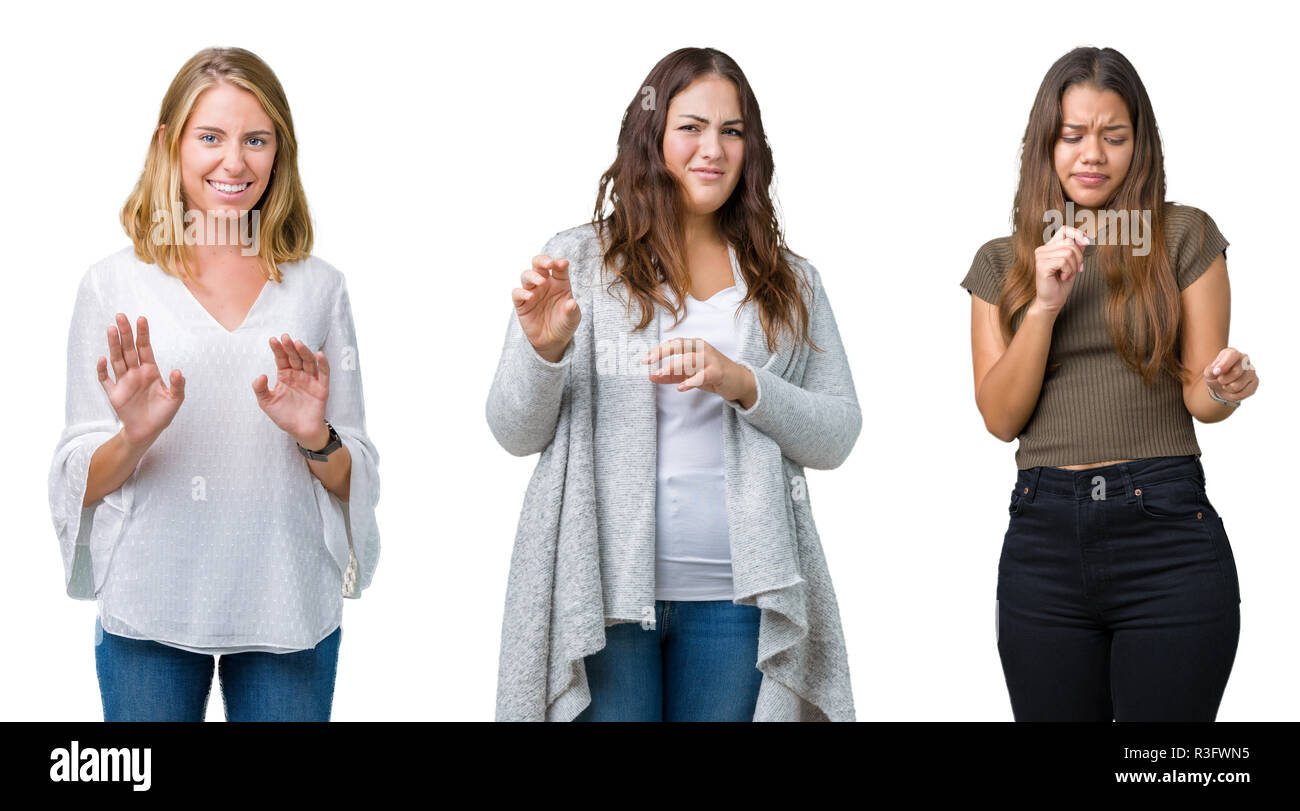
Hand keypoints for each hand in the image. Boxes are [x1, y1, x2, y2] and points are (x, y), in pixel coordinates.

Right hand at [97, 313, 185, 447]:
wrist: (148, 431)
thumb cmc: (163, 413)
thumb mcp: (175, 399)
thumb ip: (178, 385)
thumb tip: (178, 371)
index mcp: (151, 370)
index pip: (145, 348)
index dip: (143, 334)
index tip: (141, 318)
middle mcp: (135, 372)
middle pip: (129, 349)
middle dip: (125, 333)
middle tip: (120, 316)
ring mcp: (124, 382)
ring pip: (117, 359)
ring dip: (114, 345)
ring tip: (111, 329)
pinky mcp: (114, 394)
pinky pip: (106, 380)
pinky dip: (103, 370)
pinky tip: (102, 359)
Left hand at [252, 333, 330, 446]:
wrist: (300, 431)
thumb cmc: (284, 416)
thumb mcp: (266, 403)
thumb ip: (260, 389)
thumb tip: (261, 375)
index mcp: (285, 376)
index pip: (281, 359)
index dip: (278, 350)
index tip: (273, 340)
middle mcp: (298, 375)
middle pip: (295, 357)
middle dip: (290, 347)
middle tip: (285, 337)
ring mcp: (311, 380)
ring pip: (308, 362)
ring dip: (304, 352)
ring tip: (298, 343)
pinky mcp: (322, 387)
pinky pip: (323, 373)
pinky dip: (323, 364)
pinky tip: (319, 354)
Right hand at [512, 255, 579, 362]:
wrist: (552, 342)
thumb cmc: (564, 324)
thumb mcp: (572, 319)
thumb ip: (572, 311)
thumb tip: (571, 303)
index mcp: (560, 283)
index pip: (559, 267)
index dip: (560, 263)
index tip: (563, 264)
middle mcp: (545, 284)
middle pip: (539, 264)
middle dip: (542, 260)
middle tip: (548, 264)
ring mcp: (532, 292)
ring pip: (527, 275)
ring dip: (533, 276)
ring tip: (541, 282)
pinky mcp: (522, 303)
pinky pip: (517, 293)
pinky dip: (521, 293)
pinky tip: (530, 297)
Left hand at [642, 337, 756, 405]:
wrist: (738, 381)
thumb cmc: (712, 374)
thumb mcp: (689, 374)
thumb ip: (670, 375)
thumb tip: (650, 376)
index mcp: (694, 345)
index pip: (673, 343)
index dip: (658, 350)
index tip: (644, 360)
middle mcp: (702, 348)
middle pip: (679, 345)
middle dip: (661, 352)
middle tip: (648, 362)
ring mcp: (710, 359)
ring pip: (689, 359)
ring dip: (672, 366)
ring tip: (659, 374)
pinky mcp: (718, 372)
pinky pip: (702, 375)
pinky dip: (690, 381)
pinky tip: (680, 387)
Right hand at [1033, 226, 1089, 313]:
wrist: (1052, 301)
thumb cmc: (1061, 283)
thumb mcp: (1073, 263)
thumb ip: (1076, 250)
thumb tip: (1084, 238)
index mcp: (1049, 247)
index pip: (1064, 230)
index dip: (1077, 234)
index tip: (1087, 242)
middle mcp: (1042, 250)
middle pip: (1069, 242)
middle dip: (1079, 257)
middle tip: (1076, 269)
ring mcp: (1040, 257)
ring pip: (1068, 252)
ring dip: (1073, 266)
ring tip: (1067, 274)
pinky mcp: (1042, 266)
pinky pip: (1063, 261)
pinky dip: (1068, 271)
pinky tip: (1062, 277)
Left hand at [1203, 347, 1258, 403]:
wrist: (1221, 385)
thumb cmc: (1215, 375)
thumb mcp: (1209, 372)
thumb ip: (1212, 369)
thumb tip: (1217, 370)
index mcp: (1232, 353)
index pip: (1233, 354)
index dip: (1225, 364)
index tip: (1216, 372)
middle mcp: (1244, 359)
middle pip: (1236, 372)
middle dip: (1223, 380)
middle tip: (1220, 380)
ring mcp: (1251, 371)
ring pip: (1238, 385)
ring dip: (1227, 388)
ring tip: (1226, 385)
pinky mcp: (1255, 382)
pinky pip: (1242, 393)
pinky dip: (1233, 395)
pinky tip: (1232, 390)